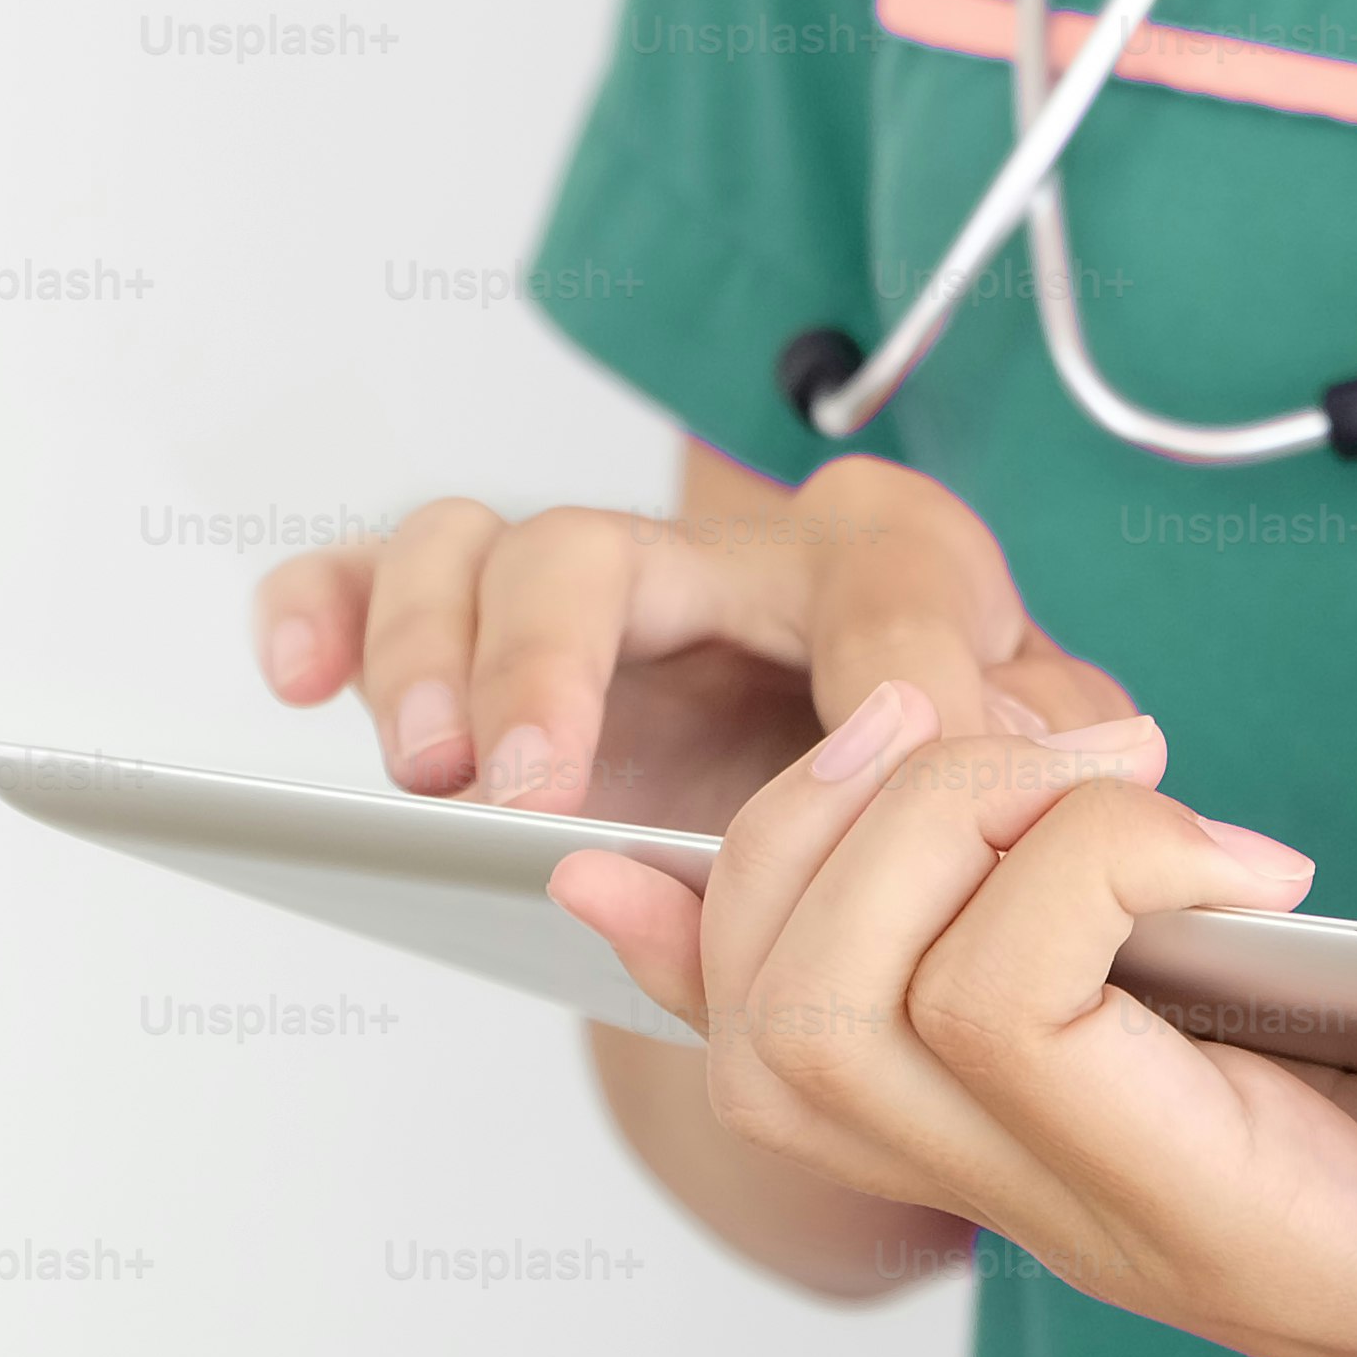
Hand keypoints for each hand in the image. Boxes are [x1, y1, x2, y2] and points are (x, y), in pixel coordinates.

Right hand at [246, 452, 1133, 827]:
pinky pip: (375, 584)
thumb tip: (1013, 763)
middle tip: (525, 787)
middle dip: (550, 660)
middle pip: (604, 548)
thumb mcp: (1056, 765)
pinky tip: (301, 676)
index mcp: (889, 560)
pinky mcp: (493, 649)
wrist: (894, 808)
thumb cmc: (970, 773)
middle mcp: (723, 550)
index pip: (886, 588)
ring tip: (429, 774)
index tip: (908, 777)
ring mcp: (595, 598)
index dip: (900, 687)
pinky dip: (324, 609)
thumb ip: (1055, 758)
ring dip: (434, 655)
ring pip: (475, 553)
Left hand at [546, 684, 1356, 1356]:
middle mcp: (1082, 1212)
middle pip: (822, 1012)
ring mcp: (1028, 1174)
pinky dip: (696, 937)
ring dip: (834, 831)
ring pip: (771, 1020)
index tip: (1258, 852)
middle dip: (912, 818)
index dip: (1082, 869)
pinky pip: (779, 1045)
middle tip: (1088, 746)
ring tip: (1008, 739)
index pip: (1001, 1015)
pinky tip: (619, 871)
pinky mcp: (1022, 1122)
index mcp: (1230, 1232)